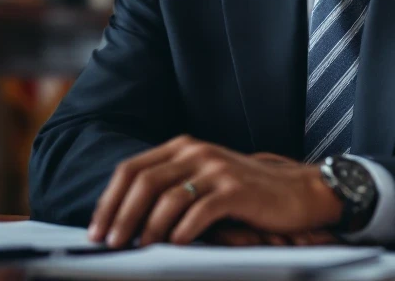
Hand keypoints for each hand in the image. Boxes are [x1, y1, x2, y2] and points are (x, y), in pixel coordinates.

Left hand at [87, 136, 342, 247]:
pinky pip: (200, 211)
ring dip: (147, 227)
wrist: (298, 190)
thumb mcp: (205, 180)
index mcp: (183, 147)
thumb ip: (171, 188)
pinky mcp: (237, 190)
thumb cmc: (246, 192)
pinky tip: (176, 244)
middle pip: (144, 182)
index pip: (131, 169)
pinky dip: (183, 231)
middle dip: (121, 215)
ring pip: (168, 197)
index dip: (109, 199)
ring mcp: (217, 169)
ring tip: (139, 248)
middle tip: (110, 243)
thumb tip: (125, 219)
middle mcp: (197, 152)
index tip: (96, 228)